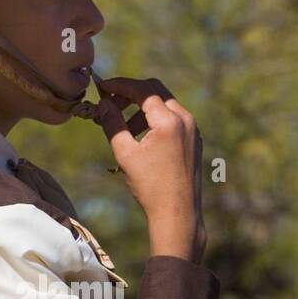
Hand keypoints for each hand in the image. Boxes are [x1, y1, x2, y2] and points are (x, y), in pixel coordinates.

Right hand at [93, 76, 205, 261]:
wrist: (177, 213)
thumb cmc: (150, 187)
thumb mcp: (125, 154)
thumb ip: (112, 123)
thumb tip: (104, 104)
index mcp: (169, 121)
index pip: (142, 89)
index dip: (120, 85)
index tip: (102, 86)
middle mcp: (185, 119)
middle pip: (156, 91)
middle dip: (131, 94)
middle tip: (111, 102)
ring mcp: (193, 129)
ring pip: (164, 105)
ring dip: (141, 110)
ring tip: (123, 129)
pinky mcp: (194, 140)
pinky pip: (173, 120)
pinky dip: (155, 121)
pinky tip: (141, 139)